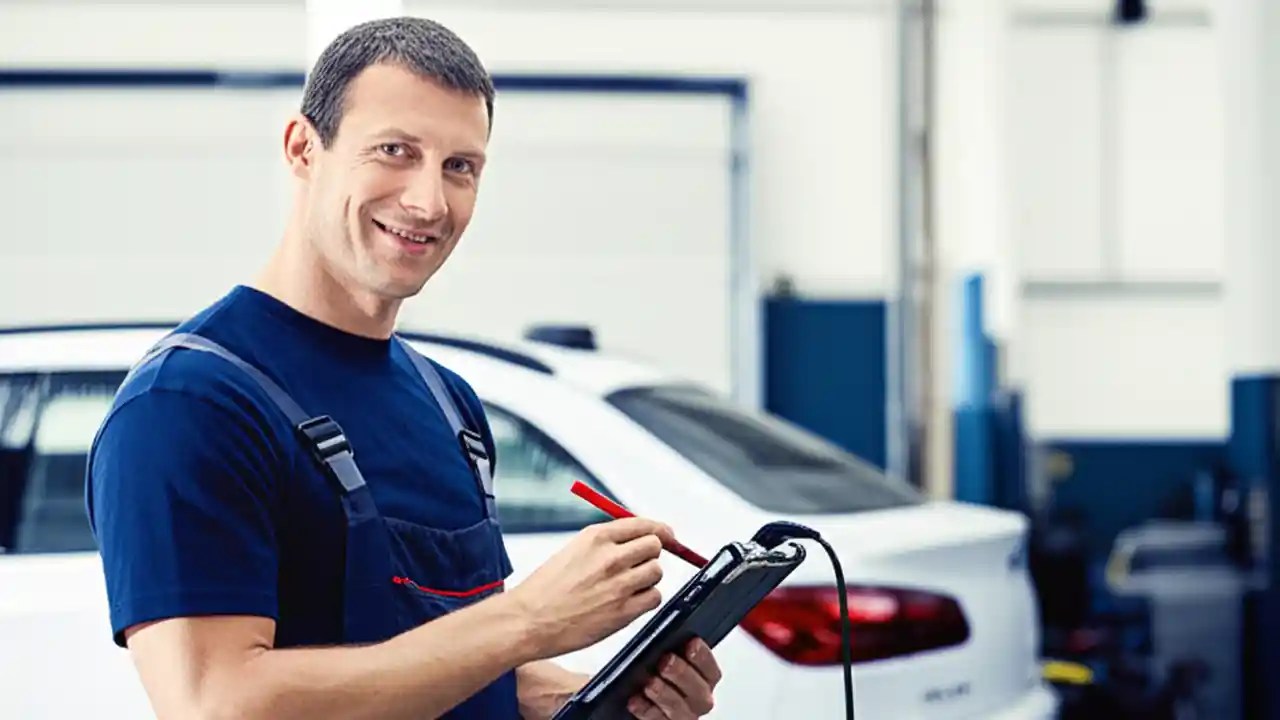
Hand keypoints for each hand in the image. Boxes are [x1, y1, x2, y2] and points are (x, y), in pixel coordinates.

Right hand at [507, 518, 674, 658]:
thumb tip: (637, 538)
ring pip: (657, 572)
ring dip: (647, 578)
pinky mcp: (624, 611)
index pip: (643, 524)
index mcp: (596, 537)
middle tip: (638, 565)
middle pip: (655, 546)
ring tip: (626, 587)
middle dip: (649, 554)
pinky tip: (628, 603)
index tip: (667, 535)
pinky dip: (646, 600)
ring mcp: (619, 584)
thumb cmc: (545, 590)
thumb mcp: (573, 551)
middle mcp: (611, 557)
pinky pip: (654, 598)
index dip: (660, 530)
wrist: (528, 621)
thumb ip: (605, 543)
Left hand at [627, 638, 721, 718]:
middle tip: (666, 661)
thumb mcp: (662, 655)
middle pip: (699, 691)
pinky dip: (646, 711)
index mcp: (702, 679)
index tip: (691, 643)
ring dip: (665, 695)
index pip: (711, 669)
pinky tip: (634, 700)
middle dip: (683, 674)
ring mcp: (682, 716)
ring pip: (681, 711)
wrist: (635, 698)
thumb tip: (665, 626)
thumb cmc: (652, 674)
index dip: (703, 656)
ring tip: (649, 682)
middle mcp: (696, 699)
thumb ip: (670, 647)